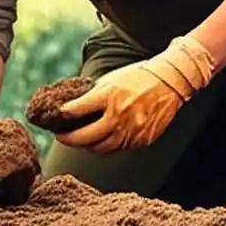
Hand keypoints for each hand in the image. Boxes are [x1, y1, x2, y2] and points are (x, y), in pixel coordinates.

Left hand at [56, 36, 216, 153]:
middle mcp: (118, 116)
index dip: (62, 116)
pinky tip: (102, 139)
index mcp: (108, 96)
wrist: (170, 82)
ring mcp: (130, 131)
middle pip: (84, 137)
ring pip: (100, 148)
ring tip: (81, 140)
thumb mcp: (111, 79)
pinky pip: (118, 148)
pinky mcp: (141, 140)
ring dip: (87, 145)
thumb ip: (93, 94)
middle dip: (68, 138)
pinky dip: (107, 145)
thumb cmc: (138, 77)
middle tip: (61, 136)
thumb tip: (73, 106)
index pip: (76, 111)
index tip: (56, 117)